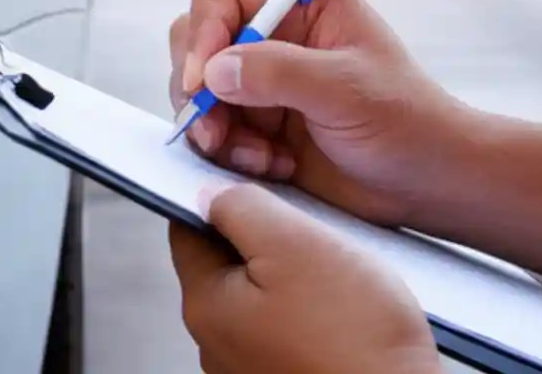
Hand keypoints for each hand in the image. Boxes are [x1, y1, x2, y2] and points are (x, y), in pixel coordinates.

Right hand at [169, 0, 468, 224]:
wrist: (428, 184)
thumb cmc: (407, 124)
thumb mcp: (346, 90)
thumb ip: (278, 72)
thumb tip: (212, 71)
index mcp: (302, 0)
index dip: (203, 28)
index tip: (200, 79)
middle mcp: (274, 33)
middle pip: (196, 39)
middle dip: (197, 88)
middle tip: (214, 129)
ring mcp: (260, 79)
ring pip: (194, 90)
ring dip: (214, 128)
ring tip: (257, 158)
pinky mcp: (254, 121)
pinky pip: (210, 128)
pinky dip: (228, 152)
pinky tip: (270, 166)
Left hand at [170, 184, 441, 373]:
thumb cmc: (354, 338)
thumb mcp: (294, 243)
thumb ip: (241, 208)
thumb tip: (210, 192)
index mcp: (205, 303)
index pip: (188, 230)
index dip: (219, 198)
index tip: (253, 186)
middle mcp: (217, 341)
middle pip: (226, 262)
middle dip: (264, 238)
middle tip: (310, 229)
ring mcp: (250, 365)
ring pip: (261, 295)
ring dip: (292, 276)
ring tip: (335, 273)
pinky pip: (289, 327)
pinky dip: (312, 311)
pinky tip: (345, 309)